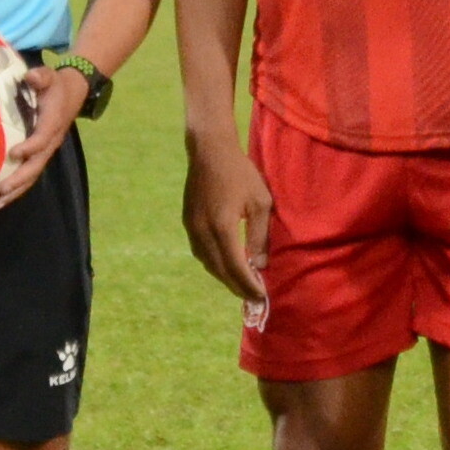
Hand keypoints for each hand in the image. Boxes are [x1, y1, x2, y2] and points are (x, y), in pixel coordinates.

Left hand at [0, 66, 87, 210]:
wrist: (71, 94)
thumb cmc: (55, 85)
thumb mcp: (50, 76)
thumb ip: (41, 76)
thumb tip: (30, 77)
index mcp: (52, 123)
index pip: (43, 138)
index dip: (31, 147)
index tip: (14, 153)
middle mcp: (50, 142)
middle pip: (36, 166)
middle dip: (19, 179)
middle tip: (1, 191)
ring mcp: (45, 151)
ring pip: (32, 175)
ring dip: (15, 191)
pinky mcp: (39, 156)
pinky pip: (29, 175)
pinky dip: (16, 189)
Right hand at [181, 126, 270, 301]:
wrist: (209, 151)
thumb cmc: (240, 173)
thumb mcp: (260, 203)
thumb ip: (260, 236)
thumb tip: (259, 266)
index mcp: (222, 228)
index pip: (236, 267)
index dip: (249, 285)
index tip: (261, 298)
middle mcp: (203, 232)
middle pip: (220, 271)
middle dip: (237, 287)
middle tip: (253, 298)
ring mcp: (192, 228)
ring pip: (208, 264)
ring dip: (225, 277)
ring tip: (241, 285)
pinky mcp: (188, 222)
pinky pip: (200, 252)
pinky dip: (214, 264)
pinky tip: (226, 265)